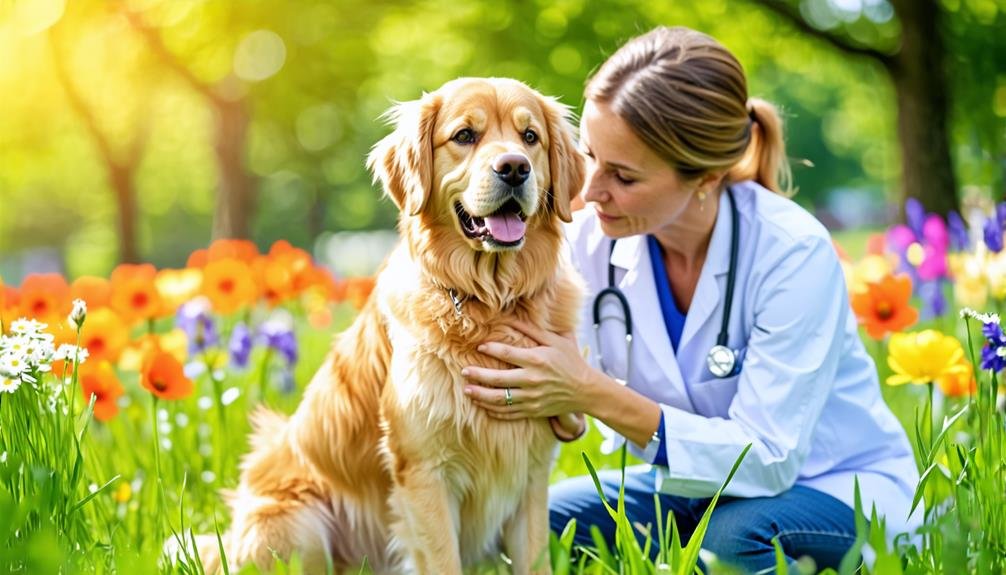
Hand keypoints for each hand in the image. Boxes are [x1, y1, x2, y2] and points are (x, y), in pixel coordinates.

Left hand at [462, 319, 594, 420]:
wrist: (586, 389)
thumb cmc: (570, 361)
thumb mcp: (556, 340)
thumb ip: (533, 330)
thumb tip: (512, 318)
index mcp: (537, 359)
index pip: (507, 353)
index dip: (491, 348)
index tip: (479, 346)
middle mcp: (532, 380)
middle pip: (498, 379)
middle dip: (478, 375)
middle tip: (463, 371)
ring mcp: (531, 397)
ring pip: (500, 399)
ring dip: (480, 395)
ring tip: (467, 390)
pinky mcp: (532, 410)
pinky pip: (508, 413)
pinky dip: (493, 410)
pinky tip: (482, 405)